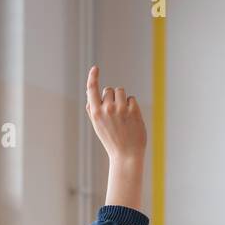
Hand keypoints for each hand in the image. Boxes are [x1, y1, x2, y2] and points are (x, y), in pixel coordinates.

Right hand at [85, 65, 145, 208]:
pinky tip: (131, 119)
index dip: (93, 77)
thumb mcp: (98, 127)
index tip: (95, 68)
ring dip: (123, 99)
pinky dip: (132, 106)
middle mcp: (107, 109)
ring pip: (121, 91)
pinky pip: (132, 99)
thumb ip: (93, 111)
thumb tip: (89, 96)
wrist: (127, 156)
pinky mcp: (134, 111)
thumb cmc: (111, 141)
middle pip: (109, 90)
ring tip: (123, 115)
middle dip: (112, 97)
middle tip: (115, 112)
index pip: (92, 89)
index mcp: (96, 112)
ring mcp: (121, 109)